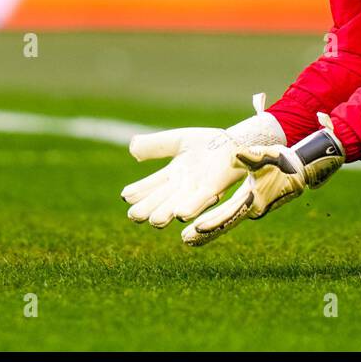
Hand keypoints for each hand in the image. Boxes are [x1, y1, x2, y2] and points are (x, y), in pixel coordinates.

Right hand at [121, 94, 284, 227]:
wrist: (234, 142)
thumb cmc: (207, 144)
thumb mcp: (177, 141)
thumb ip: (155, 145)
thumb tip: (132, 148)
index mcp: (172, 175)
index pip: (151, 185)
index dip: (139, 191)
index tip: (126, 196)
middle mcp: (183, 187)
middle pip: (162, 199)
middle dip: (149, 208)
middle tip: (134, 215)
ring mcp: (198, 189)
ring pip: (178, 204)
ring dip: (167, 213)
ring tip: (155, 220)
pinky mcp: (215, 188)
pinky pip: (202, 200)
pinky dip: (191, 207)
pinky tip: (180, 214)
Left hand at [182, 122, 344, 246]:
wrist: (300, 170)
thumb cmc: (283, 161)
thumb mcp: (268, 154)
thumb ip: (251, 155)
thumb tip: (235, 154)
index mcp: (254, 198)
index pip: (231, 212)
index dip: (215, 220)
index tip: (198, 228)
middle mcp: (252, 208)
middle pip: (225, 223)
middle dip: (206, 232)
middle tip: (185, 240)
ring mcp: (250, 210)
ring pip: (226, 223)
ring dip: (208, 232)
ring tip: (187, 240)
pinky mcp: (249, 207)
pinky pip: (229, 218)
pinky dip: (215, 225)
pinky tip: (200, 229)